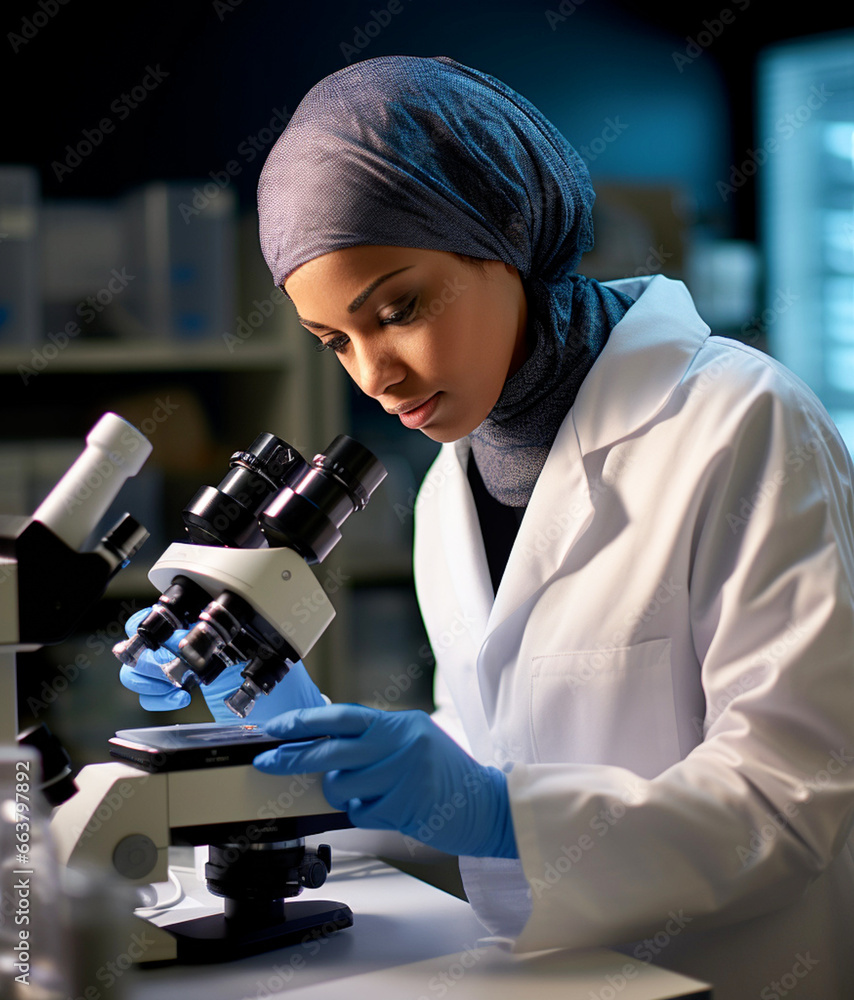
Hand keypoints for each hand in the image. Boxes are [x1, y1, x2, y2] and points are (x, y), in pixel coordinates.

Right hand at [118, 608, 326, 720]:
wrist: (284, 713)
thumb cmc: (281, 677)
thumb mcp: (258, 652)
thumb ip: (224, 639)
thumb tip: (190, 634)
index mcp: (207, 617)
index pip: (162, 611)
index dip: (152, 624)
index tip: (163, 644)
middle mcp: (189, 637)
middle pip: (139, 637)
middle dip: (146, 656)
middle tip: (168, 672)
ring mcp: (181, 663)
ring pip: (136, 665)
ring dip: (146, 678)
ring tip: (174, 688)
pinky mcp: (180, 689)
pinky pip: (148, 692)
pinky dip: (154, 697)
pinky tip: (178, 699)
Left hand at [253, 704, 517, 857]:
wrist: (487, 806)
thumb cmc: (444, 777)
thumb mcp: (413, 743)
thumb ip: (374, 740)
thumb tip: (322, 742)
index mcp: (400, 723)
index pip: (342, 717)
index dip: (304, 722)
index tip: (275, 728)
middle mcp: (403, 741)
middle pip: (331, 750)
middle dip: (292, 757)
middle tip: (267, 762)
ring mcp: (405, 772)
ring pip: (341, 786)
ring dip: (344, 795)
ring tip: (372, 794)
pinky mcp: (406, 803)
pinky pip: (361, 813)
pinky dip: (368, 815)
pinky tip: (392, 809)